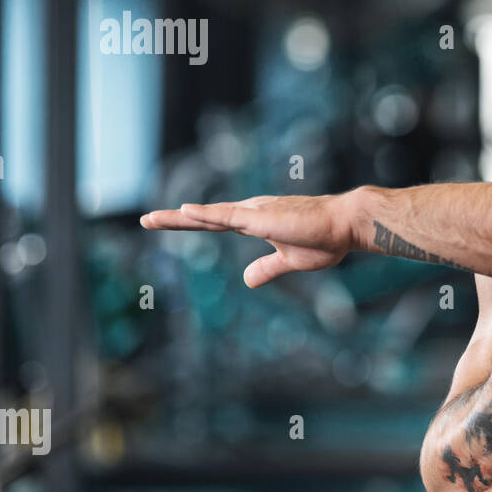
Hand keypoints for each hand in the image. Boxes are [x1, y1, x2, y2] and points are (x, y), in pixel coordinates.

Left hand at [140, 192, 357, 287]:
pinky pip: (230, 217)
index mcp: (256, 223)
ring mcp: (256, 214)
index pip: (215, 223)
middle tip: (145, 220)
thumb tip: (246, 280)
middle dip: (174, 220)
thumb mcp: (290, 261)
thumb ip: (267, 268)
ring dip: (180, 218)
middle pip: (205, 217)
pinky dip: (207, 214)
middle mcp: (251, 213)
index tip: (165, 223)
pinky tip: (187, 211)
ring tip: (151, 219)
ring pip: (211, 215)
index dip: (190, 224)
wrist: (347, 226)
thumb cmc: (326, 240)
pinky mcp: (264, 219)